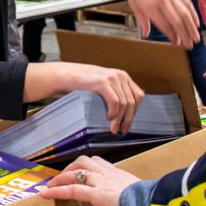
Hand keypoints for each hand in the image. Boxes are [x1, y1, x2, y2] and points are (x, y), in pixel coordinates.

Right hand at [27, 61, 143, 133]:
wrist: (67, 75)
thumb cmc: (84, 83)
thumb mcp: (104, 85)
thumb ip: (116, 92)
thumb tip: (126, 112)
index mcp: (123, 76)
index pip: (138, 96)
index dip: (135, 111)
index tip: (128, 123)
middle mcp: (120, 75)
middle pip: (132, 101)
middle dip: (128, 119)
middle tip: (122, 130)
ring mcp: (112, 78)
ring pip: (124, 104)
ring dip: (119, 119)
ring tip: (113, 129)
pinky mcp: (103, 82)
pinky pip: (115, 102)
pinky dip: (114, 112)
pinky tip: (108, 118)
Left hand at [113, 0, 199, 47]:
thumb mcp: (133, 3)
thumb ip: (141, 20)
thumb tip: (146, 35)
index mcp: (149, 5)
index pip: (164, 25)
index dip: (172, 36)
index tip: (177, 44)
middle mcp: (162, 0)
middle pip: (177, 21)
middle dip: (185, 35)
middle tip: (190, 45)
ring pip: (185, 13)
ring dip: (192, 27)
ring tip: (196, 38)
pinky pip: (187, 2)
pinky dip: (193, 13)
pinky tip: (196, 22)